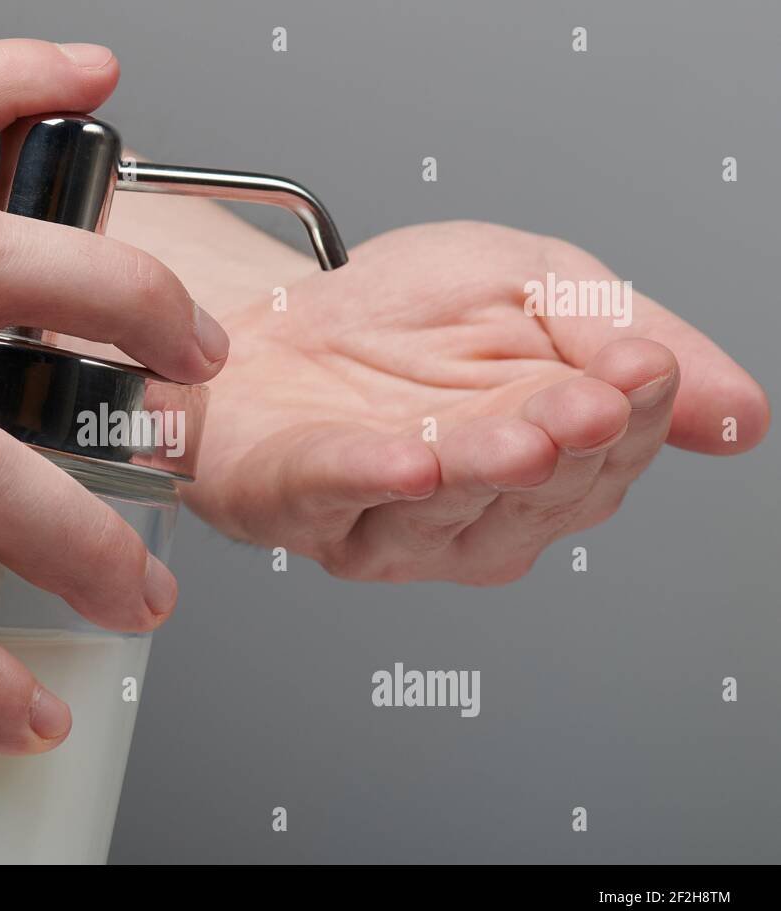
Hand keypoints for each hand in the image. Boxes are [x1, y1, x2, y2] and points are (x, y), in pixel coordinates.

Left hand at [186, 221, 767, 583]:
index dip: (633, 416)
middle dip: (564, 447)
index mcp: (543, 459)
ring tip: (523, 437)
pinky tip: (410, 464)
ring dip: (483, 470)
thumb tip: (740, 411)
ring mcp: (388, 522)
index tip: (648, 368)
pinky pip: (337, 495)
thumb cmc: (398, 311)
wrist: (280, 308)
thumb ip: (617, 334)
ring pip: (445, 508)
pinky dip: (370, 480)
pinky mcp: (299, 504)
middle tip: (591, 407)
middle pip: (537, 494)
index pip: (609, 455)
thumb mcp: (531, 284)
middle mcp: (475, 510)